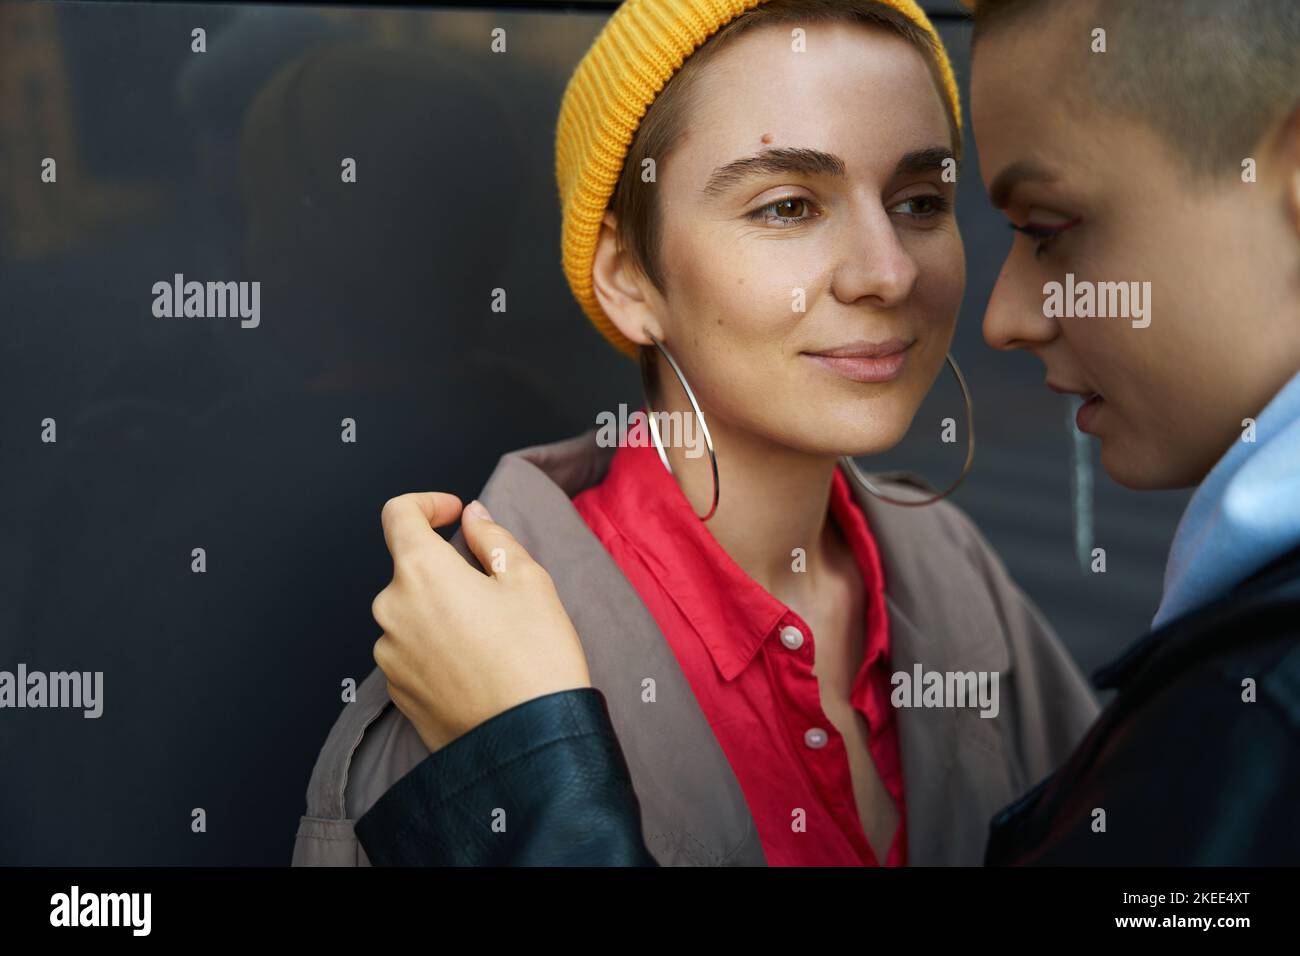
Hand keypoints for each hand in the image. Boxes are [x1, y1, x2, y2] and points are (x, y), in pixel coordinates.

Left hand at [371, 493, 591, 752]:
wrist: (530, 743)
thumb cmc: (536, 656)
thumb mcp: (528, 580)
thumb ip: (492, 537)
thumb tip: (472, 516)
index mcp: (420, 572)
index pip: (398, 514)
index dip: (427, 504)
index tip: (455, 515)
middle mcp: (391, 610)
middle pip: (410, 569)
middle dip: (447, 569)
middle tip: (496, 590)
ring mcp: (389, 655)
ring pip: (412, 612)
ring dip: (442, 610)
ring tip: (492, 637)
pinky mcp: (397, 692)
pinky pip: (412, 651)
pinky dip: (438, 646)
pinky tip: (477, 665)